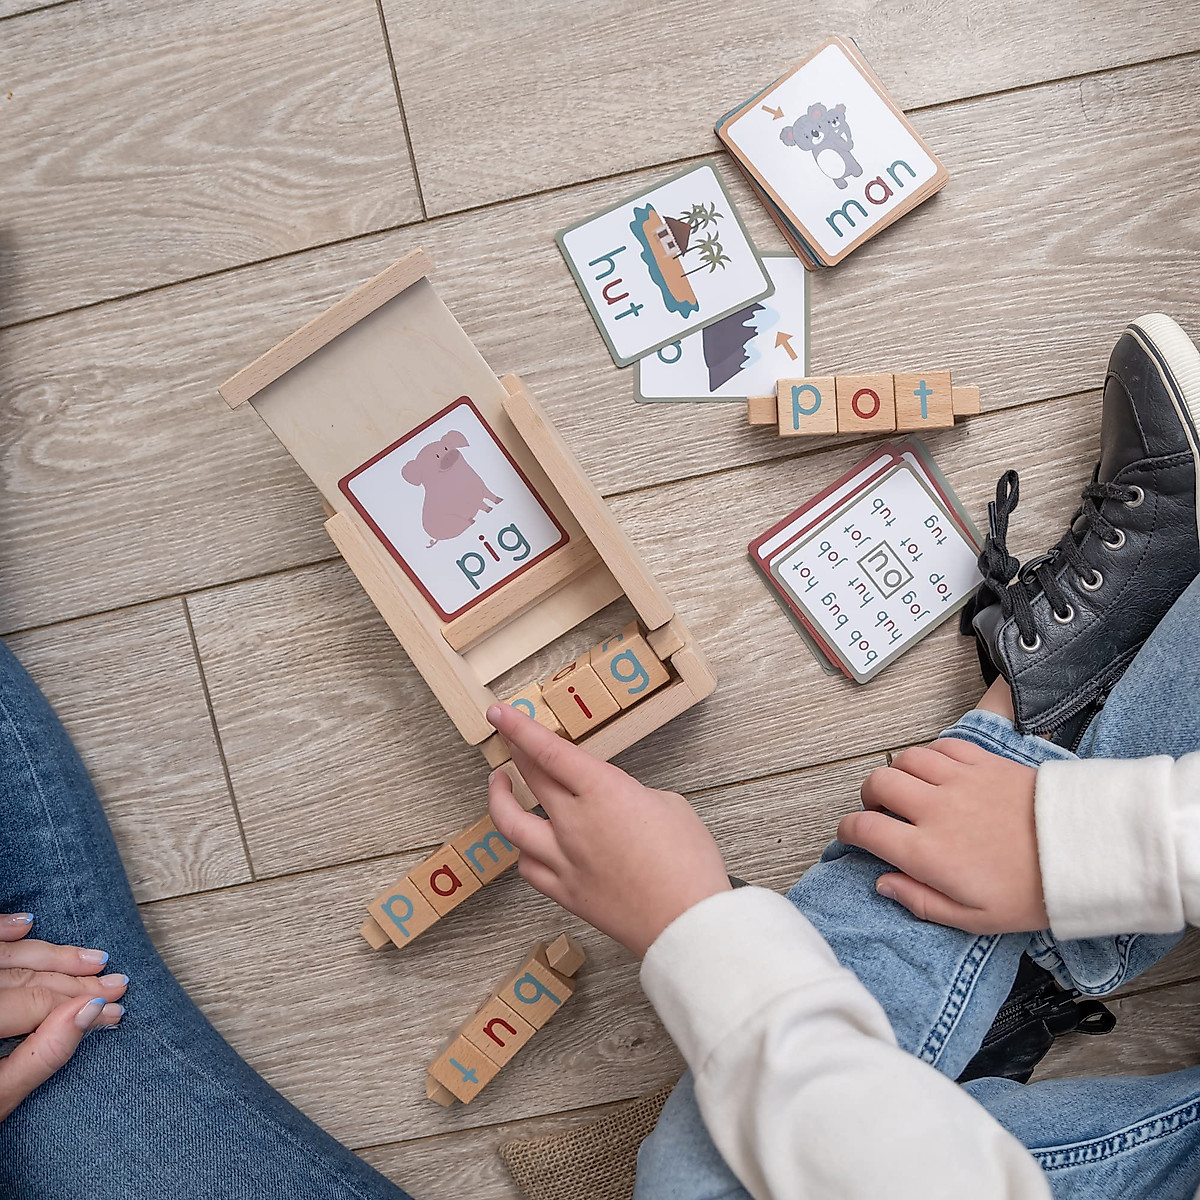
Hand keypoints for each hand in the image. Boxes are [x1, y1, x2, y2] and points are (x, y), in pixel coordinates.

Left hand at [0, 913, 125, 1120]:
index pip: (34, 1003)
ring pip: (6, 958)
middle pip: (23, 977)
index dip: (80, 1004)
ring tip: (93, 958)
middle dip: (75, 980)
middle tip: (118, 982)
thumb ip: (42, 1054)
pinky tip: (27, 923)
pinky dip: (1, 930)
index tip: (117, 1007)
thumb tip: (93, 1011)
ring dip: (52, 956)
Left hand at [486, 704, 730, 957]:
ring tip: (500, 785)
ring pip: (510, 824)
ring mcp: (563, 859)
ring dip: (500, 799)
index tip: (500, 713)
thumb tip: (617, 802)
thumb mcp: (670, 805)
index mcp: (602, 791)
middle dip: (513, 752)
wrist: (686, 923)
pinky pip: (528, 866)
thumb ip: (632, 795)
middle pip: (528, 778)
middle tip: (508, 738)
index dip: (519, 728)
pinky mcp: (565, 892)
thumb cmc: (687, 863)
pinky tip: (527, 841)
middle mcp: (573, 822)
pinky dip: (523, 849)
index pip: (548, 751)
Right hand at [836, 739, 1047, 934]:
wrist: (1083, 854)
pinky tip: (938, 773)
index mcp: (928, 852)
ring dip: (898, 774)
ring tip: (908, 791)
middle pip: (877, 784)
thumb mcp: (974, 918)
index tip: (851, 836)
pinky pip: (940, 746)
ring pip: (904, 760)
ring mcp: (959, 780)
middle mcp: (935, 809)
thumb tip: (885, 884)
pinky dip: (929, 756)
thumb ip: (921, 901)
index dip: (847, 831)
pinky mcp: (983, 762)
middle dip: (868, 798)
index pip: (864, 830)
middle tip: (880, 813)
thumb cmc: (1034, 891)